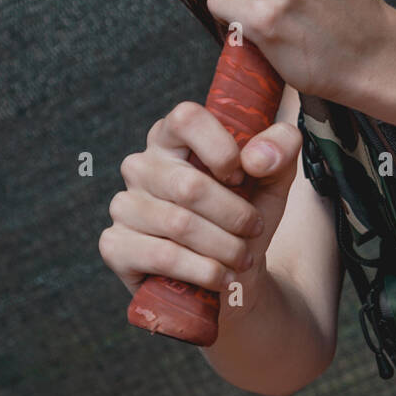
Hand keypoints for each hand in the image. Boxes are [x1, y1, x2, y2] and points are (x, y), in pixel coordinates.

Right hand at [98, 101, 301, 298]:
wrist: (231, 276)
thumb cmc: (246, 215)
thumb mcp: (275, 178)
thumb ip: (281, 148)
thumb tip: (256, 158)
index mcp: (172, 135)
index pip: (186, 119)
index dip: (221, 148)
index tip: (244, 175)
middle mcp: (141, 165)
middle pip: (189, 185)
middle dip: (235, 215)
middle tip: (255, 229)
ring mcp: (124, 204)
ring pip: (179, 224)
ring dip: (224, 247)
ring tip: (242, 258)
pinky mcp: (115, 245)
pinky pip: (161, 256)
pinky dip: (202, 270)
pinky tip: (220, 276)